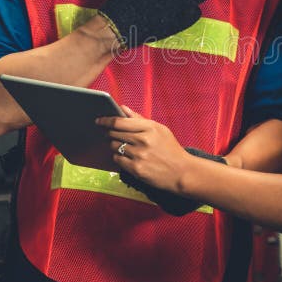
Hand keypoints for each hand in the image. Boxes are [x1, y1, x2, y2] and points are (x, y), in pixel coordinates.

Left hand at [97, 107, 225, 215]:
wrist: (182, 172)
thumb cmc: (171, 149)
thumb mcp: (160, 130)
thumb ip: (140, 119)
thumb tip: (123, 108)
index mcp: (150, 128)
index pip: (120, 121)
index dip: (106, 120)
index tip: (99, 120)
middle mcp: (143, 140)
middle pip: (114, 133)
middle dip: (109, 133)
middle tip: (109, 134)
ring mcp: (139, 155)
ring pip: (114, 147)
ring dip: (114, 146)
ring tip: (123, 147)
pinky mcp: (136, 169)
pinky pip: (118, 160)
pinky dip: (119, 157)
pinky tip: (127, 157)